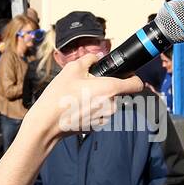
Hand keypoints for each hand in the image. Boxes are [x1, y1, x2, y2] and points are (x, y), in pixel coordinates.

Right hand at [28, 53, 142, 146]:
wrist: (47, 123)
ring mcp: (105, 118)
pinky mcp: (97, 126)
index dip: (133, 77)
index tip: (126, 75)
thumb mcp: (72, 69)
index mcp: (110, 89)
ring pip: (108, 103)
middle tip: (88, 84)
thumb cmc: (59, 96)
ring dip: (99, 98)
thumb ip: (89, 59)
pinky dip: (92, 109)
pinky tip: (77, 107)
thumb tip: (96, 57)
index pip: (137, 84)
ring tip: (79, 96)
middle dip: (106, 87)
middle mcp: (112, 105)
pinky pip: (100, 113)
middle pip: (118, 92)